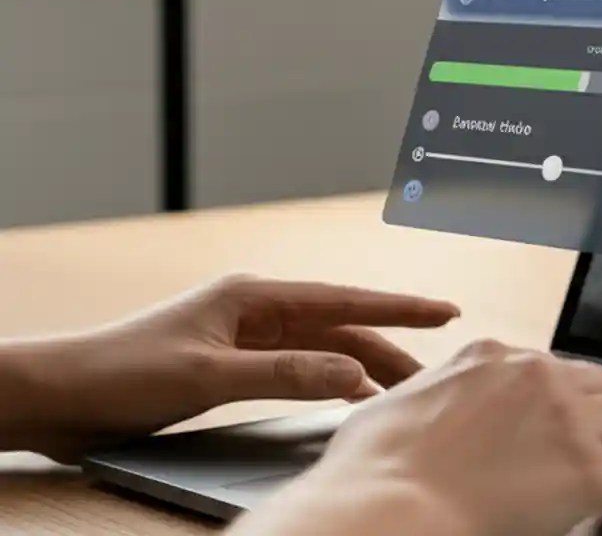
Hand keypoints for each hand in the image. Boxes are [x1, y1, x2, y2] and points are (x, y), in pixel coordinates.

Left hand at [13, 274, 458, 462]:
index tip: (446, 310)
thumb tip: (353, 374)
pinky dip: (331, 382)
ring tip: (404, 391)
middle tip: (436, 372)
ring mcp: (246, 338)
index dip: (399, 306)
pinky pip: (300, 369)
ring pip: (324, 350)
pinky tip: (351, 397)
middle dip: (391, 346)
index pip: (343, 300)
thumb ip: (285, 373)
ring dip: (364, 367)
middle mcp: (256, 311)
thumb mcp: (208, 375)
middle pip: (342, 327)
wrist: (63, 395)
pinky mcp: (234, 366)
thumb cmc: (123, 373)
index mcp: (253, 296)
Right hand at [228, 340, 601, 535]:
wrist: (384, 507)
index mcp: (487, 359)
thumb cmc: (370, 474)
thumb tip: (422, 418)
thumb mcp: (390, 412)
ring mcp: (566, 419)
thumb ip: (425, 403)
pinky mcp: (588, 469)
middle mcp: (535, 376)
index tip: (582, 415)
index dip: (574, 395)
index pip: (550, 369)